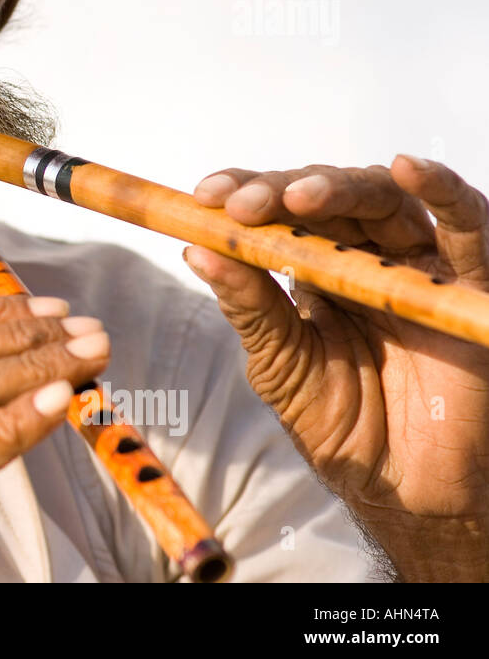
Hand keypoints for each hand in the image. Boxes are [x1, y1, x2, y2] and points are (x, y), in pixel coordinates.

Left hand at [185, 154, 488, 579]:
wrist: (404, 489)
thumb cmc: (342, 425)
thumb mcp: (281, 363)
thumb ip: (249, 307)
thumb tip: (196, 249)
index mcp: (316, 269)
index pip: (279, 214)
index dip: (243, 194)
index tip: (202, 195)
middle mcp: (367, 257)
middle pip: (327, 197)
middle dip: (278, 192)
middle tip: (239, 204)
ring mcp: (419, 265)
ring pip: (385, 199)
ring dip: (338, 188)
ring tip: (297, 196)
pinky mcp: (472, 282)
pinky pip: (468, 223)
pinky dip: (441, 188)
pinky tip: (408, 169)